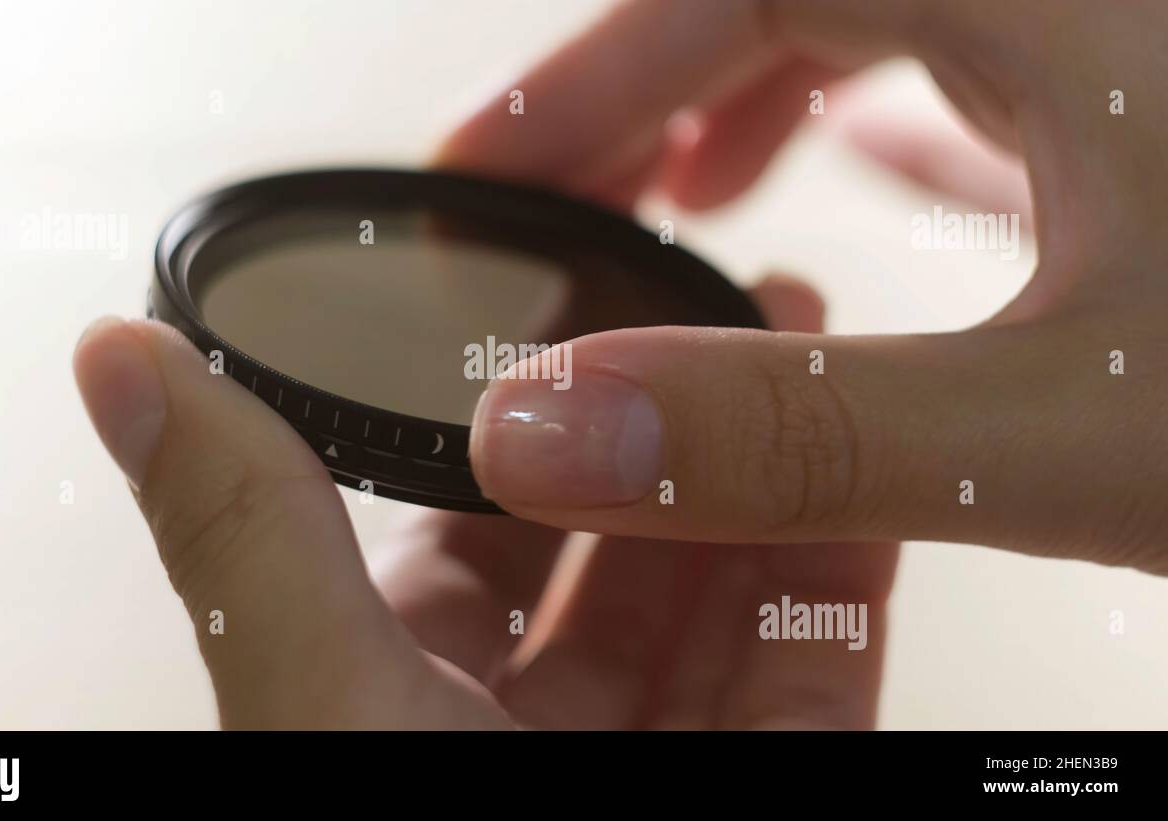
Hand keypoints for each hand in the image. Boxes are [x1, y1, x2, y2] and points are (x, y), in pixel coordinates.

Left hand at [75, 276, 891, 728]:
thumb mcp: (323, 703)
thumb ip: (245, 528)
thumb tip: (116, 359)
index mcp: (397, 704)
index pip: (454, 529)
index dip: (503, 418)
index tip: (536, 312)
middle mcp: (523, 736)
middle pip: (599, 546)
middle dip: (651, 425)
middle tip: (690, 302)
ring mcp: (656, 761)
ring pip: (716, 591)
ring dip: (754, 471)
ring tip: (786, 342)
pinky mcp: (772, 790)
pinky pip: (813, 666)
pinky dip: (838, 570)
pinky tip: (853, 470)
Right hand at [437, 0, 1167, 572]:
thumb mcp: (1071, 428)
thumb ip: (806, 433)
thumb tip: (554, 432)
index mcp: (1062, 12)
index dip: (590, 75)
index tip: (490, 175)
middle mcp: (1094, 18)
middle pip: (799, 0)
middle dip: (656, 92)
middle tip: (567, 203)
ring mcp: (1132, 72)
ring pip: (898, 35)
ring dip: (768, 101)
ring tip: (687, 195)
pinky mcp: (1158, 147)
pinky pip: (994, 93)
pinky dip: (899, 131)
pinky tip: (869, 165)